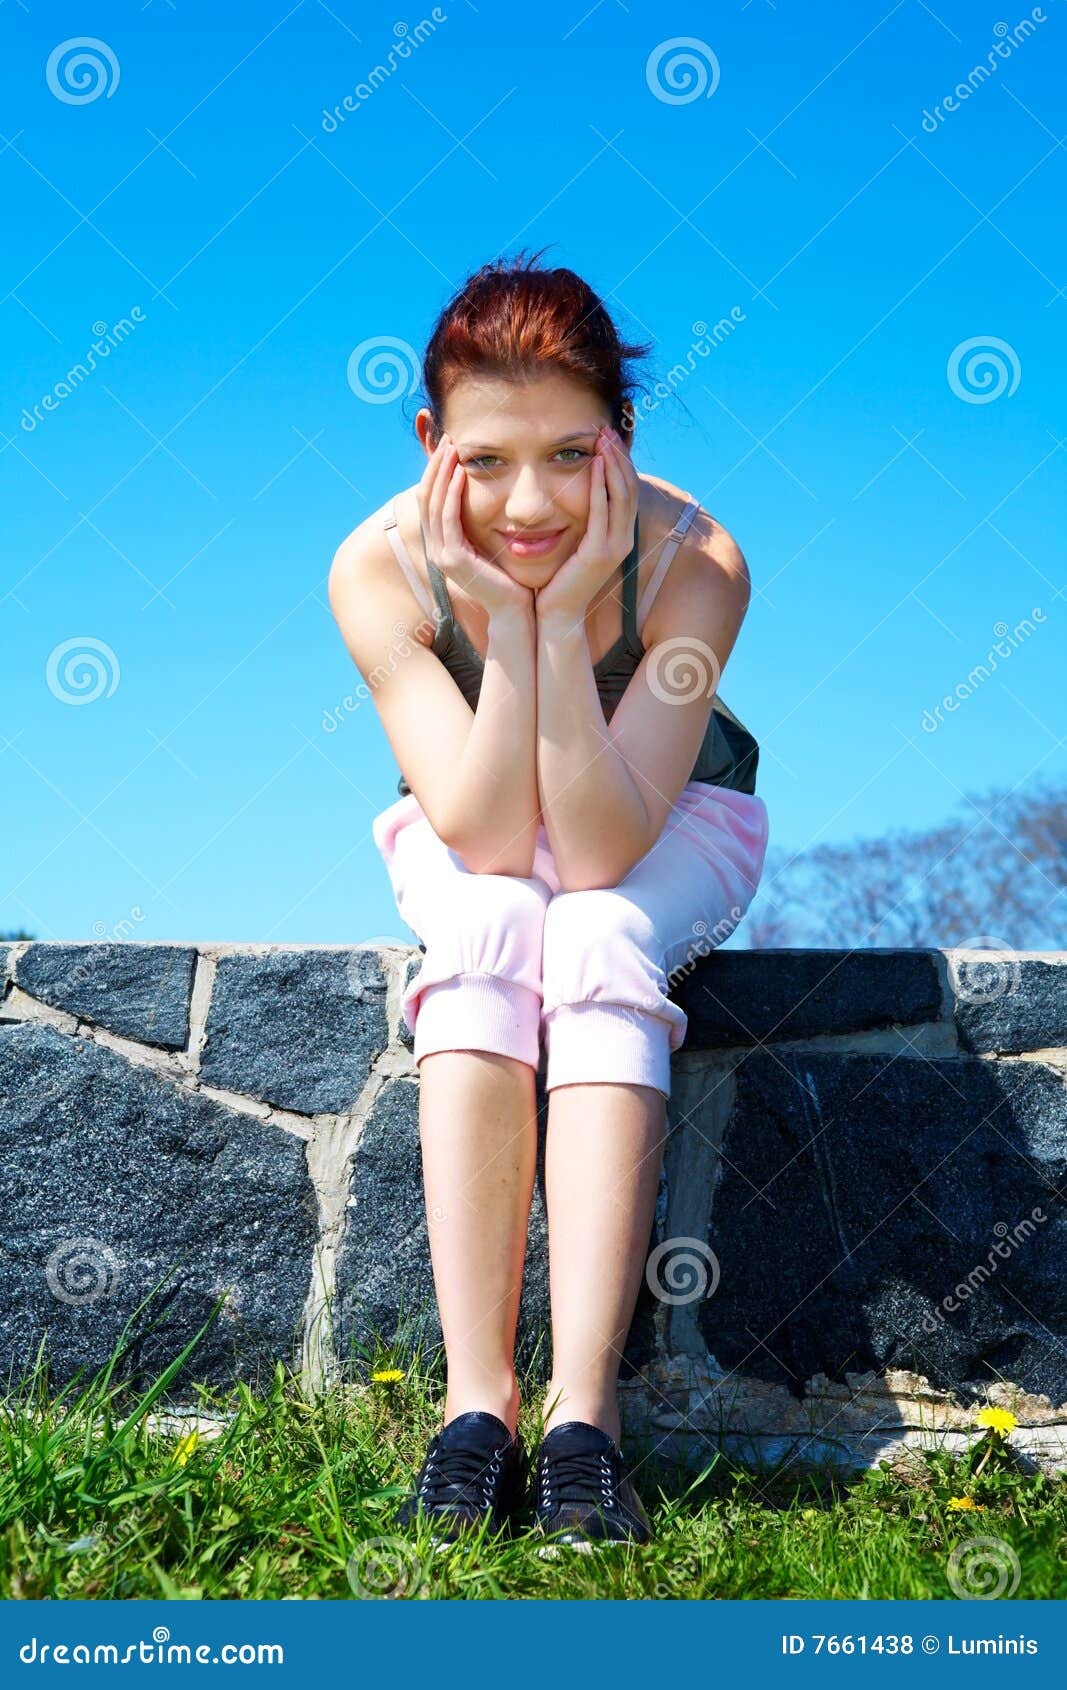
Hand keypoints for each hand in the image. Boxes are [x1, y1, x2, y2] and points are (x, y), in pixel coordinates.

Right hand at [416, 435, 534, 620]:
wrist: (516, 611)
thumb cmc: (512, 579)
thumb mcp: (494, 544)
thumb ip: (486, 524)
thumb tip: (492, 496)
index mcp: (445, 544)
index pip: (432, 500)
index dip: (438, 471)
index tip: (452, 446)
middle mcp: (437, 548)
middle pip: (427, 497)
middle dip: (436, 466)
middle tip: (448, 439)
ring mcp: (442, 555)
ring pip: (434, 504)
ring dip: (442, 473)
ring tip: (453, 449)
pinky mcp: (452, 560)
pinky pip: (448, 519)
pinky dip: (452, 494)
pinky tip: (461, 473)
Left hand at [533, 426, 639, 624]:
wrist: (556, 614)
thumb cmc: (559, 579)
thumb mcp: (573, 542)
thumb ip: (578, 519)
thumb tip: (571, 491)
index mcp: (617, 535)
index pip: (625, 489)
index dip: (618, 461)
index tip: (605, 435)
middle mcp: (622, 539)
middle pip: (629, 487)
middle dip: (618, 455)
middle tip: (605, 428)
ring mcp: (615, 546)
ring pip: (622, 495)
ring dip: (613, 464)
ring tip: (602, 438)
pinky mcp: (600, 553)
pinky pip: (604, 512)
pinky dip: (602, 486)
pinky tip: (596, 465)